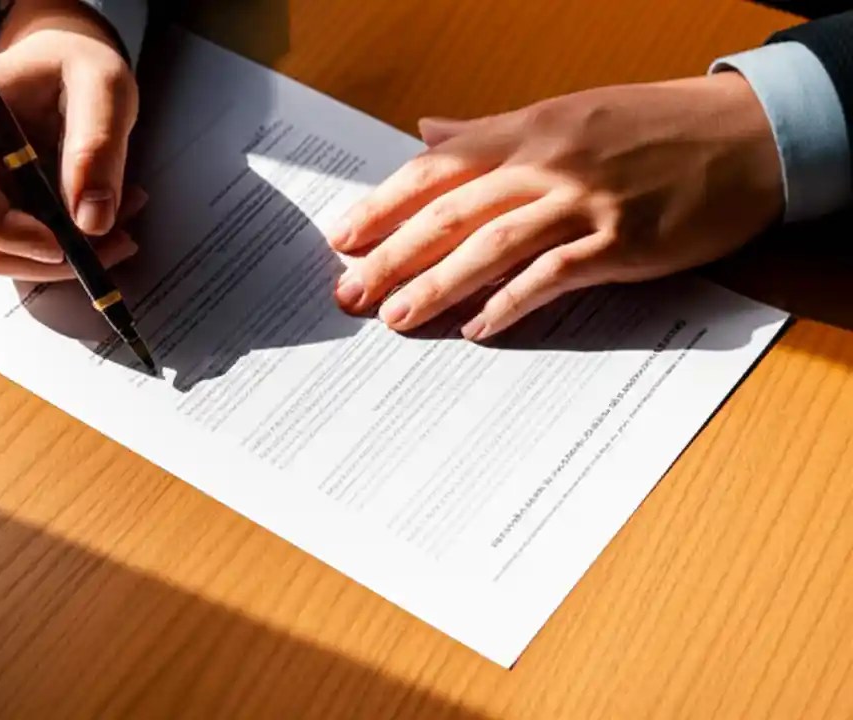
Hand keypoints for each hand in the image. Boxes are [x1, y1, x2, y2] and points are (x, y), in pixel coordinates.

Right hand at [0, 0, 144, 279]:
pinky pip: (14, 248)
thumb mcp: (104, 85)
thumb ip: (98, 145)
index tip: (65, 243)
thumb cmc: (75, 64)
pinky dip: (60, 247)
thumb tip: (91, 220)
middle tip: (118, 239)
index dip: (7, 230)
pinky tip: (98, 219)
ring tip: (120, 222)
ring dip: (61, 256)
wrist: (61, 64)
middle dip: (47, 253)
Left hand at [326, 72, 782, 339]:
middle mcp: (547, 164)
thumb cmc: (651, 124)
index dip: (384, 205)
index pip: (436, 170)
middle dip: (392, 255)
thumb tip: (428, 133)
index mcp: (527, 130)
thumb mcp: (564, 112)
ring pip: (492, 246)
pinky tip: (479, 327)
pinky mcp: (622, 243)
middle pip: (451, 212)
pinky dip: (513, 302)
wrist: (745, 135)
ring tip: (396, 316)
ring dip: (438, 284)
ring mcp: (584, 203)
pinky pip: (554, 276)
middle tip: (349, 292)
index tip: (342, 237)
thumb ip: (489, 131)